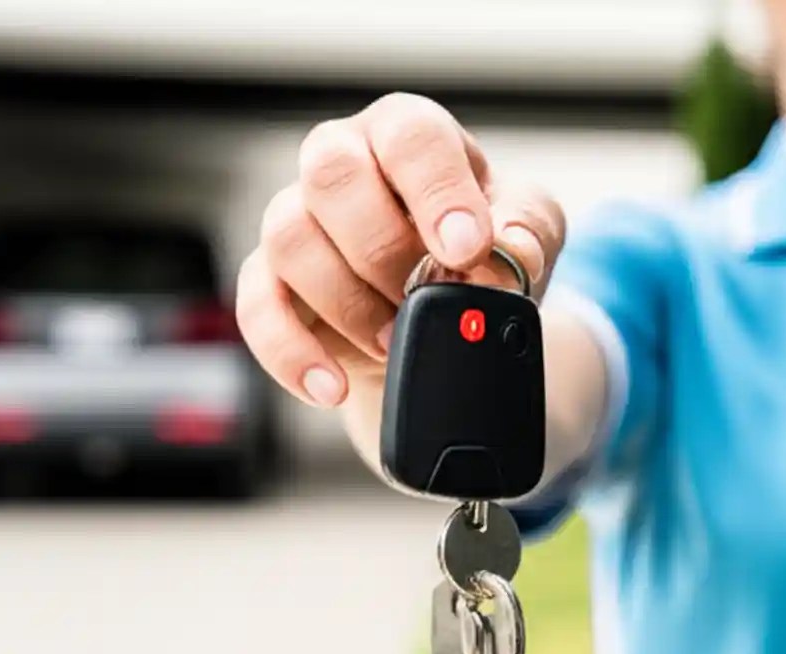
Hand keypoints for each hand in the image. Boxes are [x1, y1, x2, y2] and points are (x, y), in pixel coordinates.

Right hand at [237, 93, 565, 408]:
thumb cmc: (479, 250)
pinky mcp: (268, 280)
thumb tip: (513, 252)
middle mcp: (344, 161)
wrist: (444, 314)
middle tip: (423, 297)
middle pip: (332, 173)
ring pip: (291, 239)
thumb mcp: (527, 234)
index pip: (411, 135)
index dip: (437, 191)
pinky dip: (291, 354)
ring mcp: (297, 217)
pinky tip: (330, 387)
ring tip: (394, 341)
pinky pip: (256, 309)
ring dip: (348, 303)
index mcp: (409, 134)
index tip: (467, 249)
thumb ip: (529, 234)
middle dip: (383, 247)